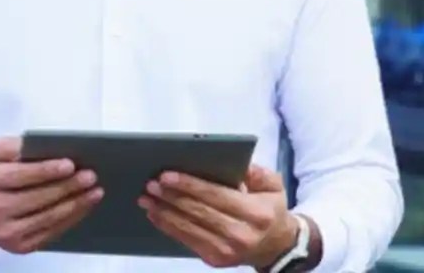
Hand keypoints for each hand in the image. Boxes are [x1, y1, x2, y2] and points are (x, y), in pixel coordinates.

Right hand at [0, 136, 102, 256]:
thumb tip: (44, 145)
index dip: (46, 171)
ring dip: (75, 204)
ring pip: (47, 218)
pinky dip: (70, 219)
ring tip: (95, 191)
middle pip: (37, 198)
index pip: (19, 176)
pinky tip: (84, 206)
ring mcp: (5, 232)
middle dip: (67, 187)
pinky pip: (50, 232)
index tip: (69, 164)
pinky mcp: (18, 247)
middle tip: (90, 176)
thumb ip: (13, 146)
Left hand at [139, 163, 298, 268]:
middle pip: (198, 211)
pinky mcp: (215, 259)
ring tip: (146, 198)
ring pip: (188, 228)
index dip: (190, 185)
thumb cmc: (271, 209)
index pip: (217, 196)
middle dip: (172, 197)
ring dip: (164, 212)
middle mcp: (241, 234)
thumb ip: (255, 172)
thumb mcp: (273, 185)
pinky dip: (168, 226)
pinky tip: (156, 215)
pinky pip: (186, 241)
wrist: (277, 247)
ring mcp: (227, 250)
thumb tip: (230, 163)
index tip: (167, 175)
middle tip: (151, 184)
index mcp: (256, 213)